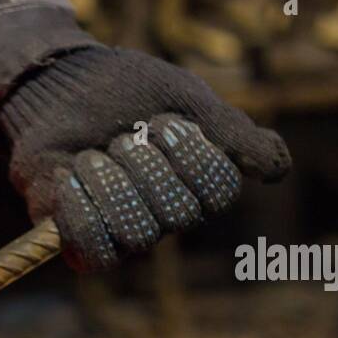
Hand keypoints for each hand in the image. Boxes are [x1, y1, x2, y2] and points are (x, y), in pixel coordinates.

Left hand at [0, 45, 290, 271]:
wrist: (58, 86)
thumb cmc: (125, 89)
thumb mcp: (183, 97)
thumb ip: (231, 132)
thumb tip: (278, 170)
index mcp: (198, 183)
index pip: (219, 191)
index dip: (189, 154)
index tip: (160, 119)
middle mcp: (166, 215)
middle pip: (179, 216)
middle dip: (145, 164)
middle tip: (121, 135)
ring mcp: (123, 232)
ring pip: (138, 235)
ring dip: (111, 183)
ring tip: (92, 154)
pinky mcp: (80, 240)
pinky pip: (95, 250)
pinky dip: (82, 209)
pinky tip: (71, 175)